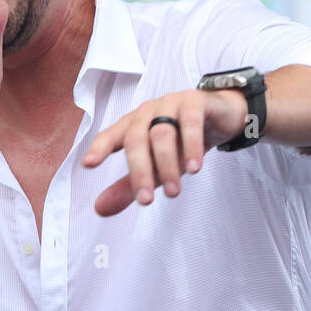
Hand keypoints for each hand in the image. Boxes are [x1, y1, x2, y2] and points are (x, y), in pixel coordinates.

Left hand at [82, 88, 248, 215]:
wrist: (221, 117)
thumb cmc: (183, 141)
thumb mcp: (157, 167)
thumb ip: (130, 186)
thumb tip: (100, 209)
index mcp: (133, 124)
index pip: (112, 135)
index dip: (100, 147)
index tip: (89, 164)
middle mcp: (148, 111)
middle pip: (137, 139)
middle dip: (140, 171)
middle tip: (146, 200)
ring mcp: (171, 103)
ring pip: (162, 132)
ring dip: (167, 164)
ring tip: (174, 191)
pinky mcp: (195, 101)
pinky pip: (191, 121)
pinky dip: (192, 145)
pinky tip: (195, 167)